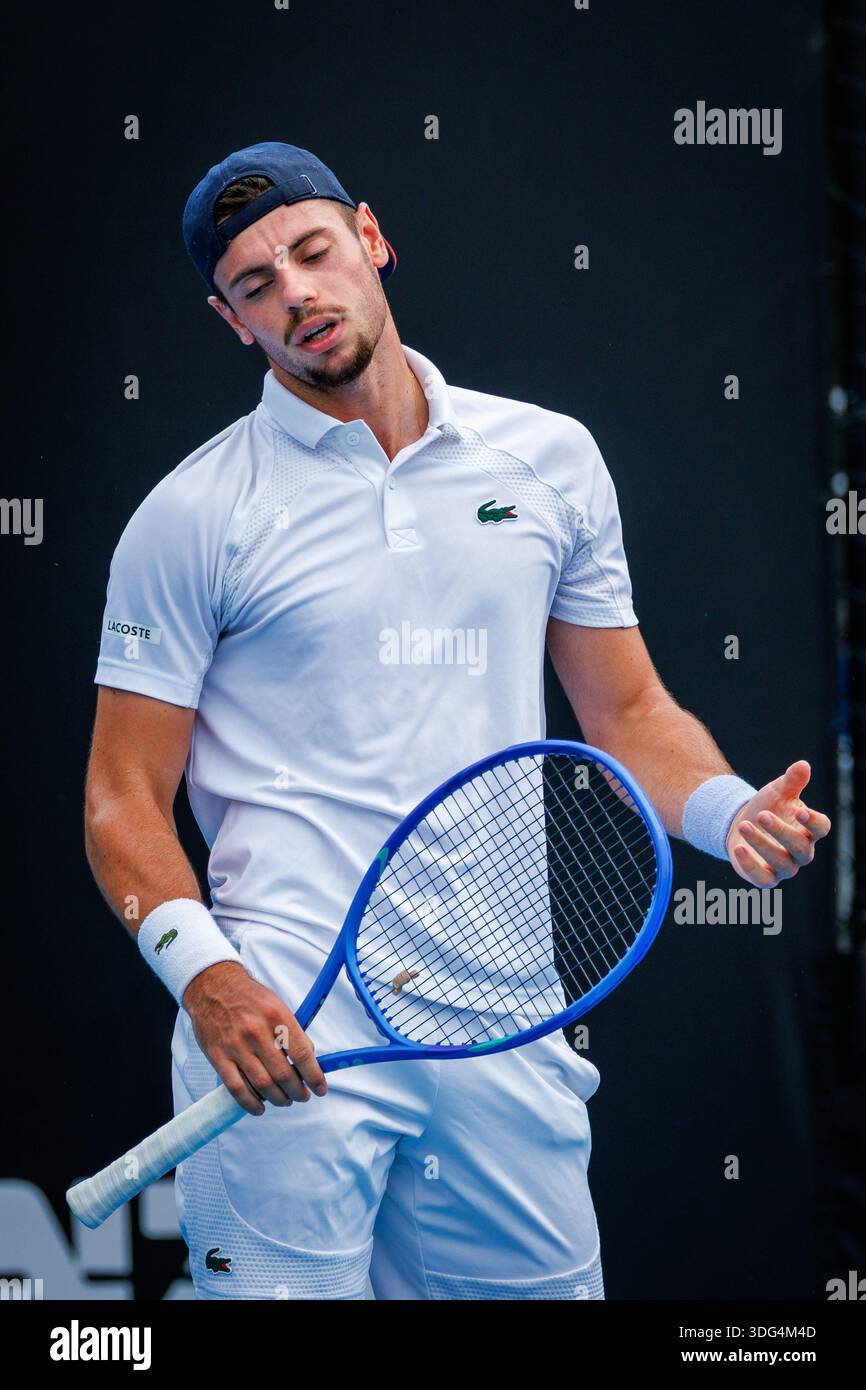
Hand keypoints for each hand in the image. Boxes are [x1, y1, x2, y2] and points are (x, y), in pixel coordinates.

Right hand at [183, 961, 327, 1115]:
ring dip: (278, 1099)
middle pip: (283, 1074)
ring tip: (285, 1100)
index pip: (302, 1054)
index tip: (320, 1088)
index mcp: (276, 1016)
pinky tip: (260, 1107)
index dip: (314, 1076)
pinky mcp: (218, 1057)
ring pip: (262, 1085)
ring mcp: (235, 1046)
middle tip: (303, 1096)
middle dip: (298, 1091)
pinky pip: (237, 1088)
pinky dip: (250, 1103)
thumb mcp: (277, 1005)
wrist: (212, 987)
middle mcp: (256, 1032)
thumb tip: (308, 1059)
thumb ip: (292, 1031)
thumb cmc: (249, 997)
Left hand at [725, 760, 829, 886]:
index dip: (814, 821)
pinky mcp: (766, 878)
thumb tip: (803, 765)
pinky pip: (762, 879)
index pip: (821, 828)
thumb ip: (792, 781)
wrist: (740, 824)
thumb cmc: (767, 807)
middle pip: (799, 846)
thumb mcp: (778, 791)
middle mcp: (801, 852)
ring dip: (761, 843)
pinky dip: (751, 865)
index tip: (800, 811)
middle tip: (761, 814)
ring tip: (743, 825)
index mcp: (809, 829)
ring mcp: (785, 867)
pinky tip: (738, 848)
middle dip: (780, 831)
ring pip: (780, 861)